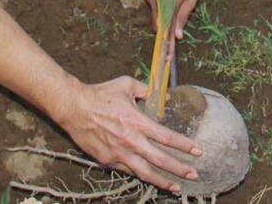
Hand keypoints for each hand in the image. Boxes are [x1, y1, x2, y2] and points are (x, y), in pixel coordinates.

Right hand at [56, 77, 202, 190]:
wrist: (74, 108)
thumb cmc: (100, 94)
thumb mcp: (126, 85)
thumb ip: (145, 89)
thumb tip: (160, 93)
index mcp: (138, 122)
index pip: (167, 137)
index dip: (184, 146)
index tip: (198, 151)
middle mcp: (131, 141)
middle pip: (160, 160)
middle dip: (179, 169)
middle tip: (194, 175)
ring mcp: (119, 153)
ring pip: (145, 172)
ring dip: (162, 181)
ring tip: (175, 187)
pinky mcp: (107, 160)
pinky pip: (127, 170)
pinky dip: (139, 174)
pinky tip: (148, 177)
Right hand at [142, 0, 200, 51]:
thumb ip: (183, 16)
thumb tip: (178, 36)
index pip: (169, 23)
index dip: (168, 41)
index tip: (168, 56)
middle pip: (159, 22)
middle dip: (164, 38)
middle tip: (168, 54)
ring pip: (155, 15)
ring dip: (163, 23)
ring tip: (170, 28)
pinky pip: (152, 7)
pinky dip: (159, 11)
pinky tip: (168, 4)